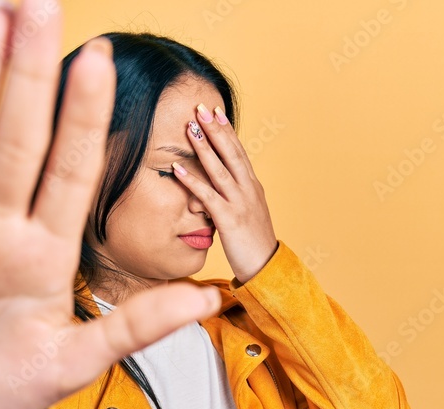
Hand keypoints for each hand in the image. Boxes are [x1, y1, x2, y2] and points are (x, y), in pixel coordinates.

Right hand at [0, 0, 221, 408]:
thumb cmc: (11, 383)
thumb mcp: (77, 360)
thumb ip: (137, 325)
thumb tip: (211, 298)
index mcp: (46, 251)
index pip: (71, 170)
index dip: (84, 118)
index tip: (101, 59)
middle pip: (19, 140)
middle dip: (31, 75)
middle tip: (41, 5)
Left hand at [171, 104, 277, 283]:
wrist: (266, 267)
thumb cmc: (253, 242)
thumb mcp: (247, 212)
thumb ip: (235, 195)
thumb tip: (220, 184)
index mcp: (252, 186)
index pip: (239, 152)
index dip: (227, 130)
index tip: (216, 110)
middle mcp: (248, 189)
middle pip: (231, 153)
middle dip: (216, 129)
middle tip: (201, 107)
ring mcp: (239, 203)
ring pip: (219, 169)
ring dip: (203, 147)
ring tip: (190, 127)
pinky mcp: (228, 219)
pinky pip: (207, 196)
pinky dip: (191, 180)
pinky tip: (177, 169)